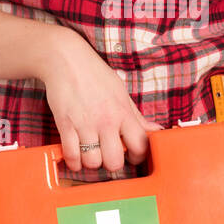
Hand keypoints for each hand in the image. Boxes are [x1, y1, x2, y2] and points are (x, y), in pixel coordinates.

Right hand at [43, 28, 162, 171]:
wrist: (66, 60)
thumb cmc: (95, 75)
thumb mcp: (122, 94)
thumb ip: (137, 117)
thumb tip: (157, 130)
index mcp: (123, 112)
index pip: (140, 145)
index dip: (138, 156)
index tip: (132, 156)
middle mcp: (106, 121)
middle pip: (115, 161)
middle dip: (112, 164)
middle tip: (108, 156)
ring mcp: (85, 124)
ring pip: (92, 162)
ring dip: (92, 163)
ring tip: (91, 154)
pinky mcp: (65, 125)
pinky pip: (71, 155)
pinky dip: (74, 162)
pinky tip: (76, 157)